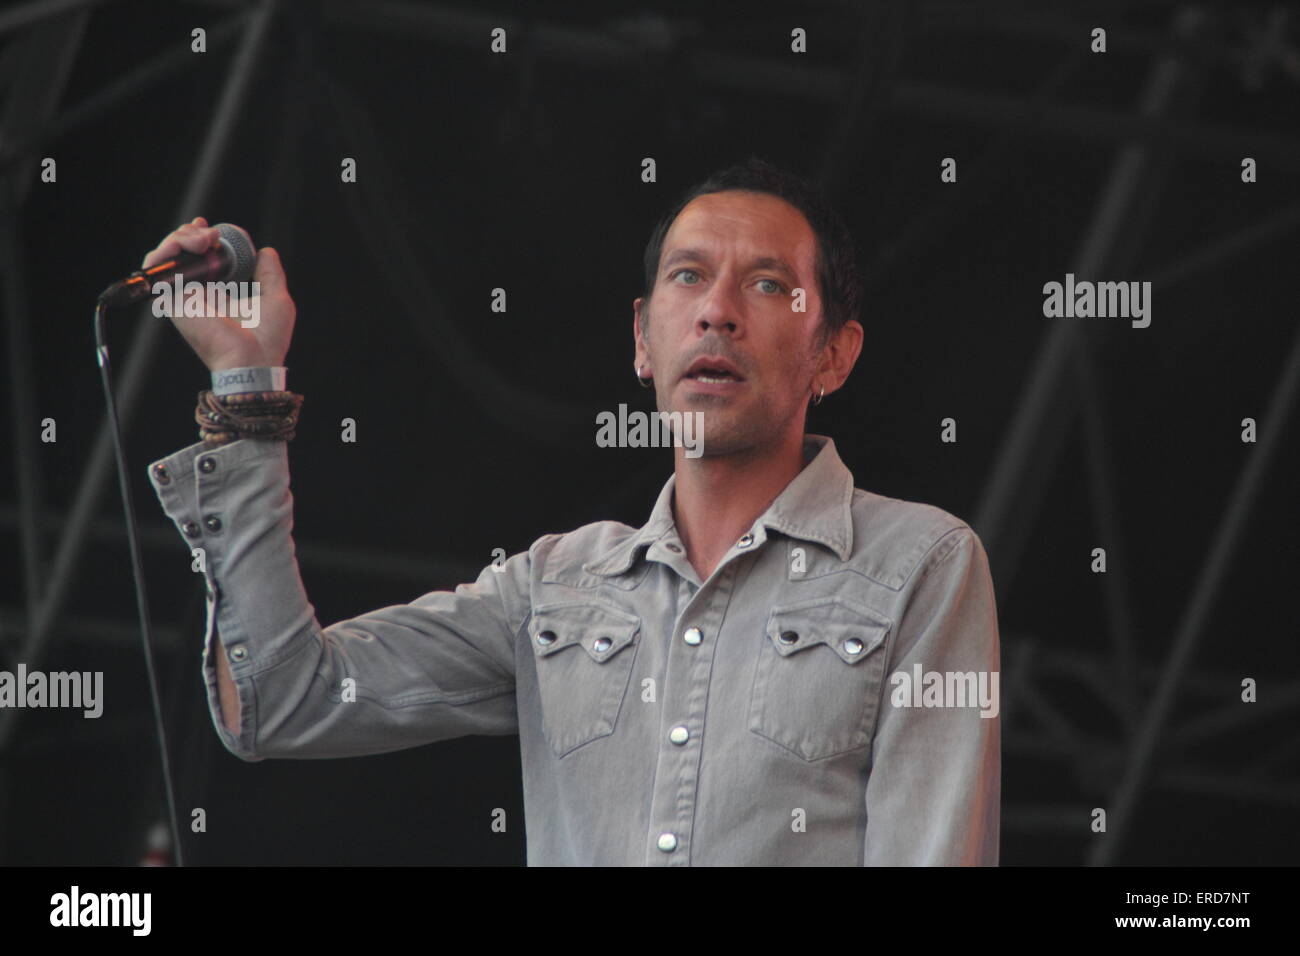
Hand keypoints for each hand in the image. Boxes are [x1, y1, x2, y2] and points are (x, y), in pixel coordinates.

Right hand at [141, 216, 295, 371]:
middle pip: (180, 252)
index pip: (199, 259)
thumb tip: (267, 252)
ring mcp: (183, 295)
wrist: (254, 359)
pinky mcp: (172, 300)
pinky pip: (156, 270)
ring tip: (204, 240)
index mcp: (219, 292)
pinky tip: (190, 246)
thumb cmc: (268, 338)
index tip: (212, 230)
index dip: (199, 239)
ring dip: (180, 238)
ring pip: (165, 256)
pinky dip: (166, 252)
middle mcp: (198, 292)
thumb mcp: (276, 298)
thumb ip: (270, 274)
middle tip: (212, 236)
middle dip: (191, 234)